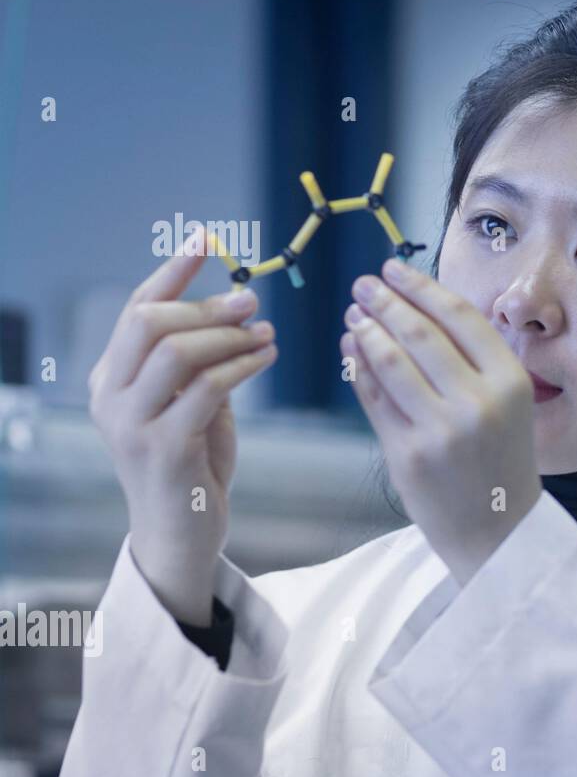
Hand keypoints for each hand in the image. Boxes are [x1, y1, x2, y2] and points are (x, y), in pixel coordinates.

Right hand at [89, 230, 277, 624]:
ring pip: (176, 352)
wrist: (182, 535)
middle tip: (253, 301)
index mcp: (109, 379)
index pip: (135, 309)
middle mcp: (109, 397)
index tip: (205, 240)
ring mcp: (132, 425)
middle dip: (207, 305)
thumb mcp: (189, 405)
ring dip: (229, 335)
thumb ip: (198, 364)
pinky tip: (265, 357)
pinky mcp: (165, 449)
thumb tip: (231, 312)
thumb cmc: (193, 465)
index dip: (171, 271)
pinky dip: (242, 366)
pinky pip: (207, 389)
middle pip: (150, 323)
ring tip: (267, 333)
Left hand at [342, 258, 541, 586]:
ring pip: (390, 363)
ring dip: (365, 330)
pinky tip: (351, 350)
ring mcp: (441, 431)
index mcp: (511, 381)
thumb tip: (416, 305)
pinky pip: (374, 400)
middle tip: (364, 284)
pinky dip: (358, 369)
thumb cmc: (501, 459)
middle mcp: (479, 403)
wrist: (499, 531)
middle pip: (420, 334)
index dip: (421, 286)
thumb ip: (473, 358)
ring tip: (354, 314)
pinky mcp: (408, 456)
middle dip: (385, 302)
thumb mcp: (508, 403)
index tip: (394, 268)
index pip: (459, 316)